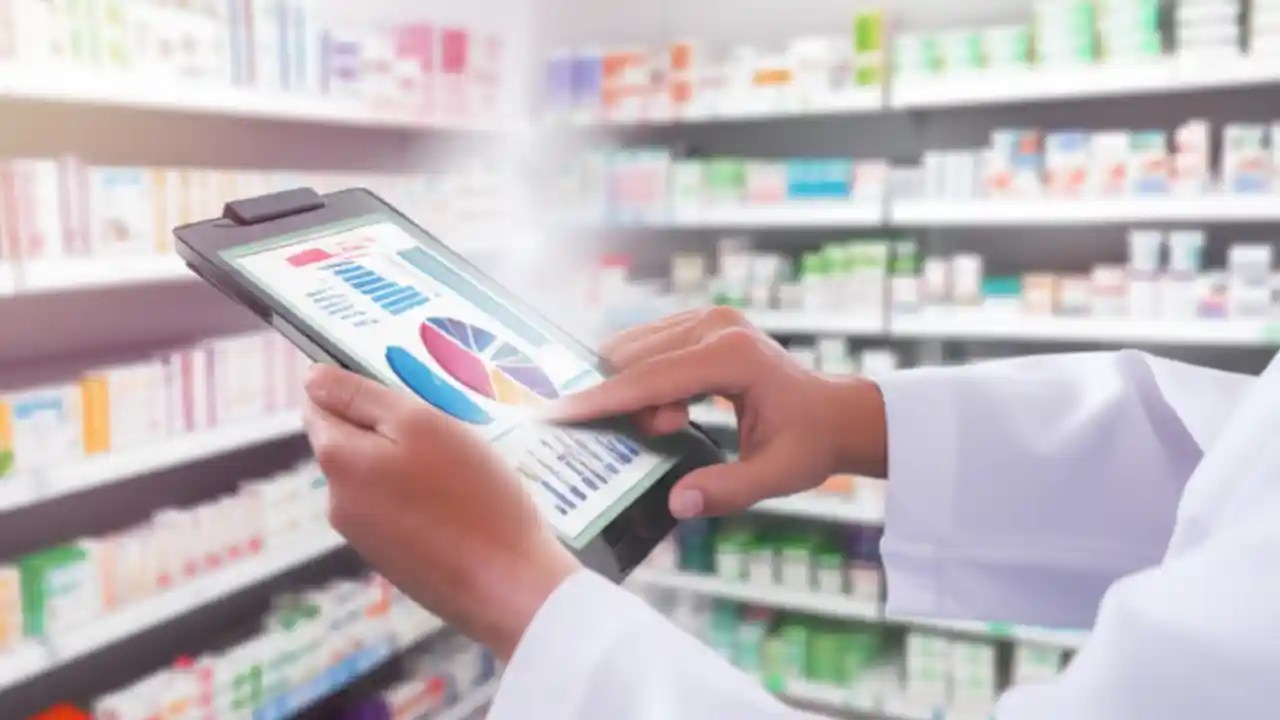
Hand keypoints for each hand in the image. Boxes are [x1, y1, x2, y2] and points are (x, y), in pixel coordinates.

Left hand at [303, 365, 579, 659]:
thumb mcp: (421, 423)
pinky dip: (422, 496)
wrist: (509, 584)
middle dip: (388, 428)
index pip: (320, 403)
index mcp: (338, 461)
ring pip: (377, 475)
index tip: (401, 388)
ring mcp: (364, 536)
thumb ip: (361, 397)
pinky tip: (461, 501)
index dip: (356, 388)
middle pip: (350, 440)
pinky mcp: (393, 559)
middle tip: (446, 426)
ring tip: (462, 467)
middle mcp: (338, 501)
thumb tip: (311, 379)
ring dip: (408, 462)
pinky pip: (397, 509)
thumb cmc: (473, 496)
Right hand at [550, 307, 886, 518]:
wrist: (833, 413)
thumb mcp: (776, 476)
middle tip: (667, 432)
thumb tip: (676, 503)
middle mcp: (716, 324)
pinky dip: (641, 378)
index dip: (602, 400)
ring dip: (634, 390)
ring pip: (632, 348)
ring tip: (674, 422)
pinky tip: (672, 407)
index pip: (651, 378)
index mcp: (734, 356)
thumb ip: (726, 491)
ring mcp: (706, 317)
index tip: (556, 414)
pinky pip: (644, 346)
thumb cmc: (807, 444)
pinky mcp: (698, 321)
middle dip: (627, 403)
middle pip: (633, 359)